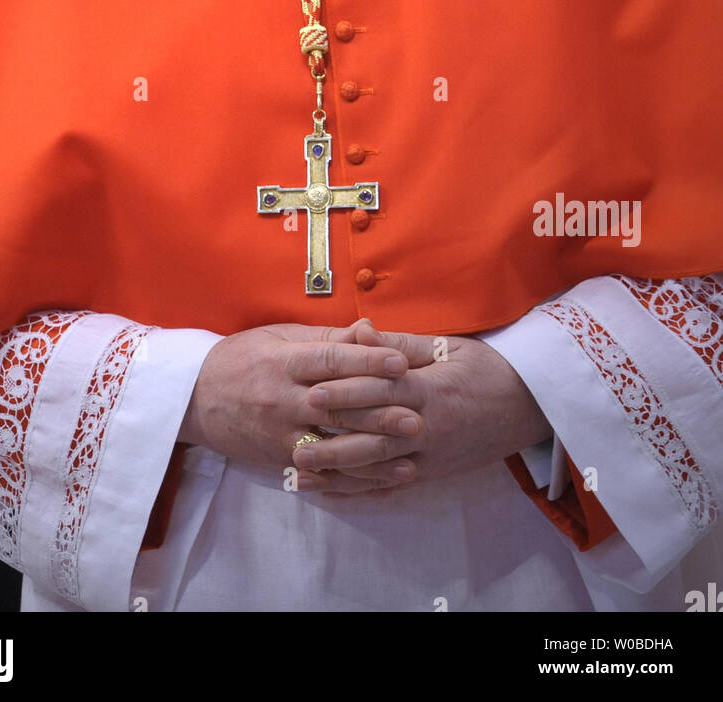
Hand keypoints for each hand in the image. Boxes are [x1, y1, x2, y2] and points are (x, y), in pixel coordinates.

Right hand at [179, 319, 424, 491]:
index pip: (330, 361)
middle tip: (417, 415)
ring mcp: (280, 433)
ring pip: (332, 445)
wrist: (194, 398)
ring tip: (410, 451)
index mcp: (283, 362)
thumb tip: (371, 330)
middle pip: (336, 407)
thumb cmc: (242, 358)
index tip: (401, 363)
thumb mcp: (278, 337)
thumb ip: (326, 338)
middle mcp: (282, 399)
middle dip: (379, 412)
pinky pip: (320, 471)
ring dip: (374, 451)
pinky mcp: (279, 458)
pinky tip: (381, 478)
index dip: (366, 362)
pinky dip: (352, 478)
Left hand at [293, 326, 550, 492]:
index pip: (381, 392)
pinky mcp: (433, 473)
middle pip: (375, 436)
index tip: (311, 391)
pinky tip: (333, 493)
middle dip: (333, 440)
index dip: (346, 393)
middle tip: (294, 441)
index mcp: (428, 390)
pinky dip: (362, 491)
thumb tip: (360, 330)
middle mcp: (428, 427)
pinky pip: (393, 486)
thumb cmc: (486, 367)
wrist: (529, 404)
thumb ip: (400, 343)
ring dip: (339, 471)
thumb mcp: (446, 346)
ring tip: (302, 472)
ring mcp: (431, 455)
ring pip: (379, 467)